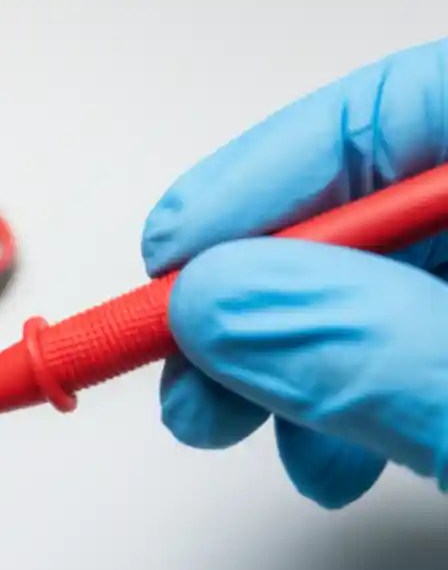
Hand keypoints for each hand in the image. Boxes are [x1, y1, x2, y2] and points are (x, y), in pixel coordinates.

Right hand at [142, 39, 447, 507]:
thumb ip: (369, 349)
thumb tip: (223, 304)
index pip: (393, 112)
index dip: (263, 176)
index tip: (170, 260)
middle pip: (365, 206)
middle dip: (251, 292)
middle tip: (182, 367)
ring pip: (370, 286)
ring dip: (276, 359)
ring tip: (235, 428)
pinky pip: (400, 347)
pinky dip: (338, 399)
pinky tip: (326, 457)